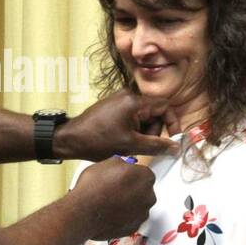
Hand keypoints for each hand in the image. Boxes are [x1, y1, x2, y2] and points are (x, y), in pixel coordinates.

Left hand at [54, 91, 177, 160]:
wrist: (70, 140)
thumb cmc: (96, 141)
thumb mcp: (130, 145)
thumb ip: (156, 145)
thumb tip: (175, 148)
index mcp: (134, 101)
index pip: (164, 106)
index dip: (172, 123)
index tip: (173, 139)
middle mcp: (127, 96)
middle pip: (154, 112)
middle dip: (154, 131)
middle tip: (145, 146)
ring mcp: (119, 101)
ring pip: (143, 117)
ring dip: (143, 133)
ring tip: (131, 146)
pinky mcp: (113, 108)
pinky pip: (132, 118)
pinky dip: (133, 131)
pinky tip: (124, 142)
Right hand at [70, 157, 155, 239]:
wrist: (83, 213)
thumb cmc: (93, 187)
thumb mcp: (106, 163)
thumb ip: (121, 163)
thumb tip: (123, 164)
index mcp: (145, 176)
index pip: (143, 173)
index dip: (131, 174)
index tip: (122, 176)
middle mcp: (149, 196)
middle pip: (143, 190)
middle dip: (132, 189)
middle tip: (115, 189)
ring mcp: (142, 214)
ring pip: (138, 206)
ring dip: (128, 204)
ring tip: (110, 202)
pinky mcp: (134, 228)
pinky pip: (131, 220)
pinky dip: (124, 217)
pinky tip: (110, 213)